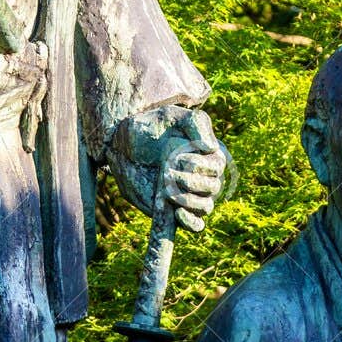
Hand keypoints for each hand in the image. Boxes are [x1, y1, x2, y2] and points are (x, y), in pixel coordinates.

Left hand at [108, 104, 228, 232]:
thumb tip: (213, 148)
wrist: (123, 144)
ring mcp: (190, 193)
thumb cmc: (150, 126)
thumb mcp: (172, 116)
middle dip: (190, 181)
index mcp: (208, 153)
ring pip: (205, 207)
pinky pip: (196, 225)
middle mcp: (204, 175)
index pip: (218, 166)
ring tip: (166, 189)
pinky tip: (178, 213)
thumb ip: (196, 124)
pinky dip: (191, 223)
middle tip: (167, 172)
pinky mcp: (177, 208)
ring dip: (187, 200)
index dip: (200, 165)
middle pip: (213, 188)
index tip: (177, 157)